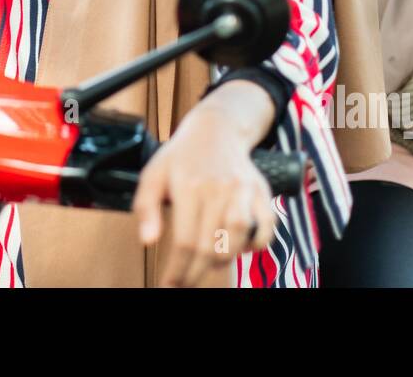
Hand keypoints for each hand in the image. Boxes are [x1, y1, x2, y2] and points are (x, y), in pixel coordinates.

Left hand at [133, 106, 275, 286]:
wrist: (215, 129)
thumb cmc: (181, 156)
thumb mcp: (153, 175)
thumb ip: (146, 208)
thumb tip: (148, 240)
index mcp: (189, 186)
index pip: (185, 241)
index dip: (178, 269)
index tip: (169, 283)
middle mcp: (218, 188)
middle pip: (210, 245)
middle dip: (195, 272)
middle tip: (184, 281)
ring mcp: (242, 189)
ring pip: (238, 237)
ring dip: (223, 259)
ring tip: (207, 262)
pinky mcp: (260, 191)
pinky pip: (266, 226)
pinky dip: (256, 244)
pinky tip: (239, 248)